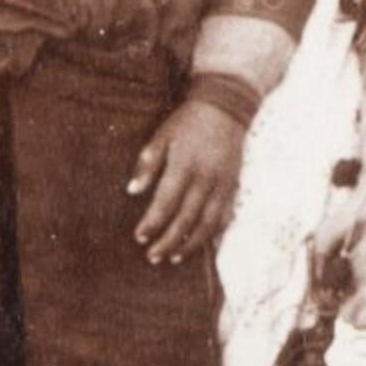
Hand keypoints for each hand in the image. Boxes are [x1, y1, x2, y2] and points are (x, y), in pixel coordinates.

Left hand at [129, 94, 245, 263]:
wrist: (227, 108)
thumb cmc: (188, 121)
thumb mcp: (163, 135)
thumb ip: (148, 163)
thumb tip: (132, 191)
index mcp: (185, 165)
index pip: (166, 203)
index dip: (152, 223)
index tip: (139, 236)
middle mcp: (206, 179)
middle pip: (186, 219)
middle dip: (168, 241)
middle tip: (152, 256)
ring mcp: (222, 185)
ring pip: (207, 224)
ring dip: (189, 245)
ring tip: (173, 258)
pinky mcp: (233, 187)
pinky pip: (223, 217)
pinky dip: (210, 234)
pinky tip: (197, 244)